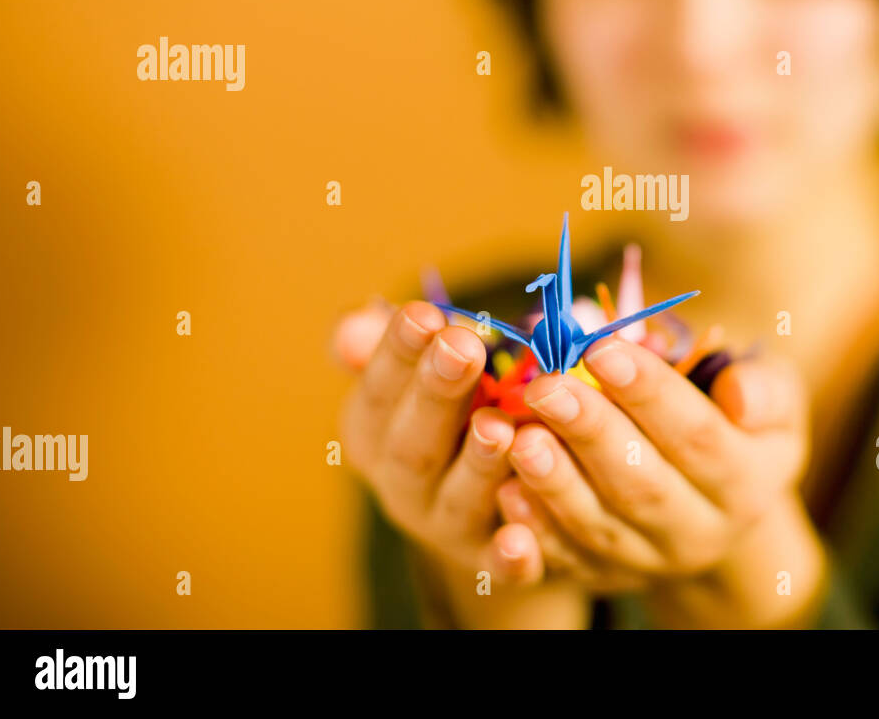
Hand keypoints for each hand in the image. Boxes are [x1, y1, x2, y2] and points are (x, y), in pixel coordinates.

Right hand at [335, 300, 546, 588]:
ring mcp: (448, 527)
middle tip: (462, 347)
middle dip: (436, 394)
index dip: (398, 353)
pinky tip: (522, 539)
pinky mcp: (494, 561)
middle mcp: (403, 486)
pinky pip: (500, 565)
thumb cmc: (457, 404)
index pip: (378, 391)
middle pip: (413, 445)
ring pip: (458, 501)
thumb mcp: (422, 366)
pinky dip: (508, 556)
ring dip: (476, 466)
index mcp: (374, 433)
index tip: (424, 314)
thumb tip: (356, 321)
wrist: (491, 496)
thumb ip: (394, 342)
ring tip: (498, 426)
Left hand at [501, 337, 824, 623]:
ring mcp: (649, 560)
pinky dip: (535, 532)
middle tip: (545, 385)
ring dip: (555, 483)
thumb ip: (765, 391)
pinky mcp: (605, 576)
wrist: (719, 501)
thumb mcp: (774, 402)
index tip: (602, 349)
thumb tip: (739, 394)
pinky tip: (506, 492)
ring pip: (599, 526)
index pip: (697, 436)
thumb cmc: (738, 424)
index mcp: (748, 482)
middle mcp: (701, 531)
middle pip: (642, 484)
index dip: (650, 393)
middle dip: (591, 432)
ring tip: (518, 435)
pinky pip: (567, 560)